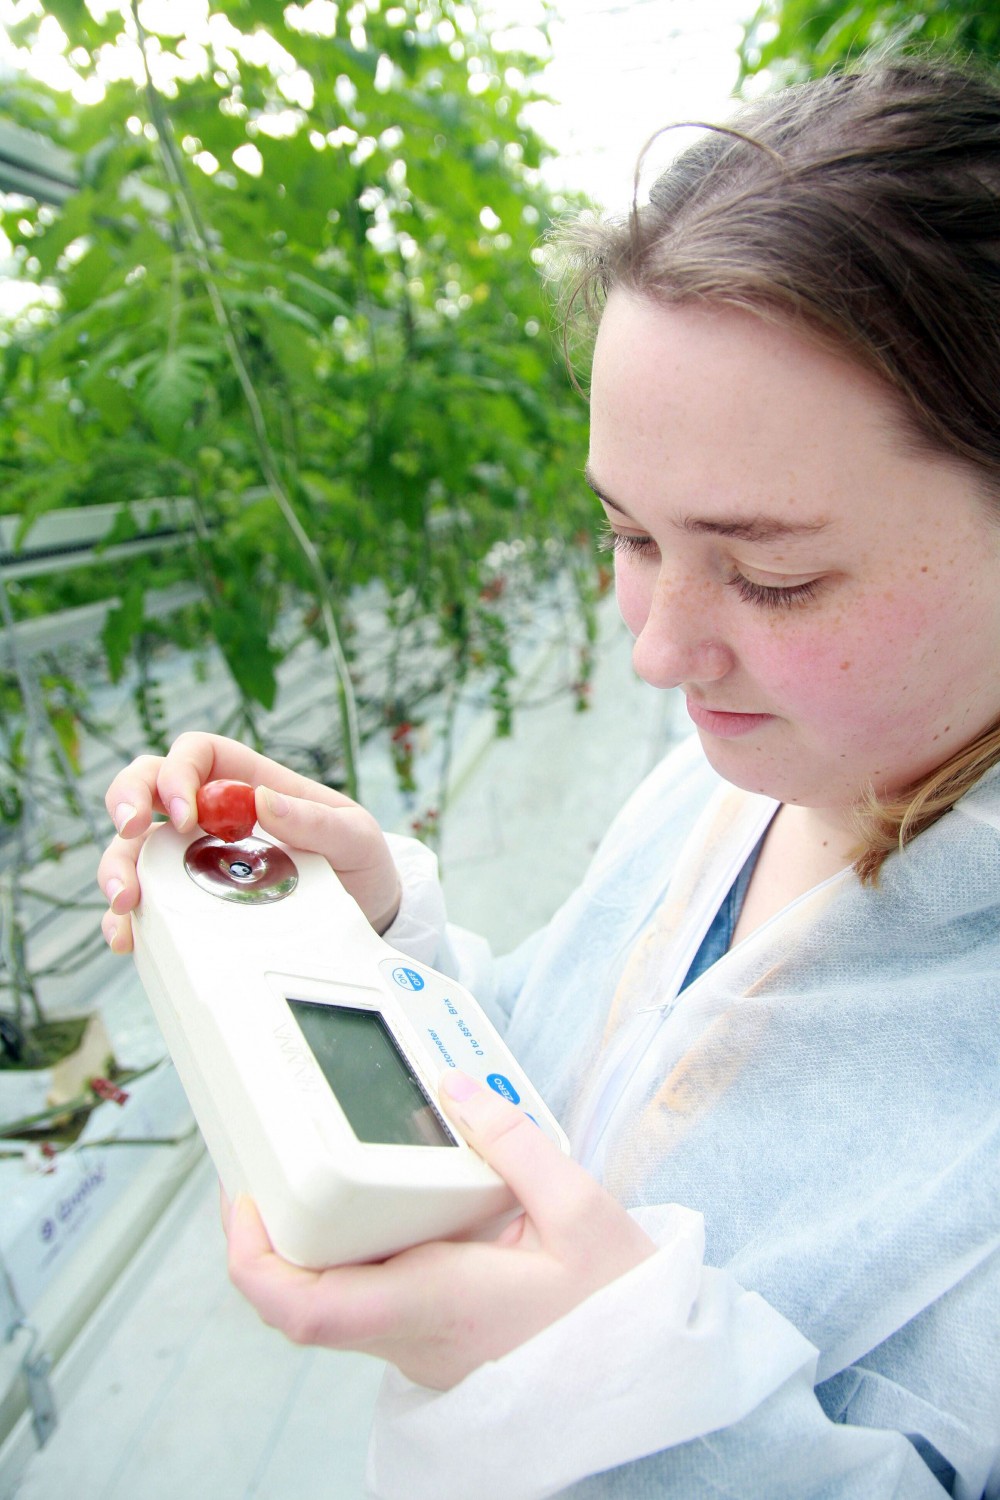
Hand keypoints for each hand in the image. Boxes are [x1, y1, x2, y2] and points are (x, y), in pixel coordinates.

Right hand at [98, 730, 399, 952]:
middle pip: (147, 788)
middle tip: (131, 832)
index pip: (196, 753)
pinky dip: (127, 918)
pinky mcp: (191, 901)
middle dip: (126, 803)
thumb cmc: (358, 860)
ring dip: (118, 866)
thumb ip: (314, 818)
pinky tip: (128, 937)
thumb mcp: (354, 835)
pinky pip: (147, 901)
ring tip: (126, 900)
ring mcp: (195, 857)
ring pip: (134, 846)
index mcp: (248, 782)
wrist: (367, 914)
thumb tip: (262, 801)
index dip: (178, 772)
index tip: (187, 814)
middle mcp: (213, 815)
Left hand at [224, 1071, 656, 1390]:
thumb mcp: (581, 1213)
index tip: (244, 1201)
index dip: (255, 1259)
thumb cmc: (615, 1306)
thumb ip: (516, 1144)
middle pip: (304, 1297)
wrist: (643, 1372)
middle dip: (272, 1232)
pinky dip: (356, 1242)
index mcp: (433, 1303)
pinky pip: (368, 1289)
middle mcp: (411, 1330)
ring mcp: (417, 1337)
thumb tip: (460, 1089)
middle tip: (267, 1159)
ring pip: (332, 1295)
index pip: (309, 1311)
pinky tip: (378, 1192)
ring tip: (316, 1159)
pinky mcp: (431, 1327)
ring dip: (313, 1236)